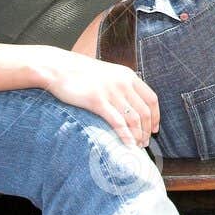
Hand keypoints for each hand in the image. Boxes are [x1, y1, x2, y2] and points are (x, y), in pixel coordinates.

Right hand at [1, 46, 160, 146]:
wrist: (59, 67)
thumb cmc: (81, 73)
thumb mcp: (108, 74)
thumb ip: (121, 85)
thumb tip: (131, 104)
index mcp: (128, 76)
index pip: (151, 99)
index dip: (156, 116)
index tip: (154, 129)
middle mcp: (123, 83)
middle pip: (145, 111)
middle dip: (147, 130)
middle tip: (145, 143)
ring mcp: (111, 92)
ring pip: (133, 119)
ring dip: (137, 135)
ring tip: (137, 146)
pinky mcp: (97, 101)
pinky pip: (117, 122)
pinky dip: (126, 135)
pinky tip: (128, 145)